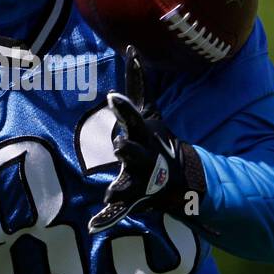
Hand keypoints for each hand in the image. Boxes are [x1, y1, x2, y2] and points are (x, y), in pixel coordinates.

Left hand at [88, 47, 205, 233]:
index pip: (131, 117)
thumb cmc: (156, 140)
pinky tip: (95, 225)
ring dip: (119, 187)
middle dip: (127, 149)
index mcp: (142, 134)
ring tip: (110, 192)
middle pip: (133, 151)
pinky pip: (119, 211)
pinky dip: (108, 218)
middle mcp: (143, 156)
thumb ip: (138, 83)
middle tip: (120, 145)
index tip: (111, 96)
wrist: (178, 179)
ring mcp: (139, 180)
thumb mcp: (148, 112)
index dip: (123, 107)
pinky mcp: (133, 199)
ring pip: (128, 184)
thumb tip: (130, 48)